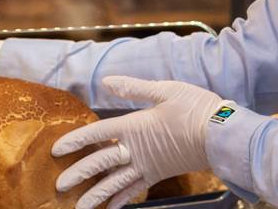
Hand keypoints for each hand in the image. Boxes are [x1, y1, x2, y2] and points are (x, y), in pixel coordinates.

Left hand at [50, 76, 223, 208]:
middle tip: (59, 186)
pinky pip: (136, 190)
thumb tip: (107, 81)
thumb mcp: (164, 90)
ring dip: (95, 195)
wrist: (220, 133)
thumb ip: (133, 88)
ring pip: (115, 183)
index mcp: (134, 125)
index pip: (97, 133)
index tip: (57, 150)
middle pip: (101, 163)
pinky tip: (110, 207)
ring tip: (79, 207)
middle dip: (79, 174)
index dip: (76, 141)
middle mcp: (136, 149)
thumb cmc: (195, 108)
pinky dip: (121, 200)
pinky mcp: (158, 174)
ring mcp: (147, 165)